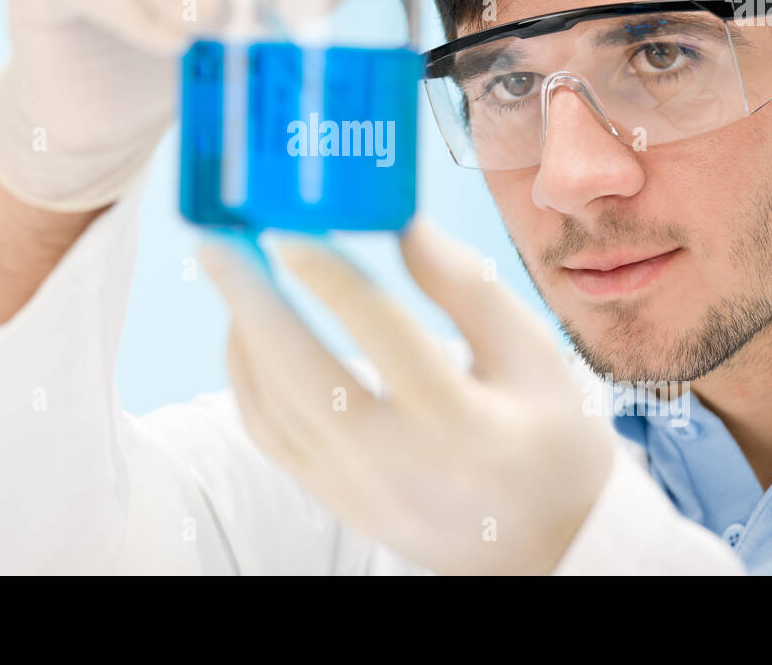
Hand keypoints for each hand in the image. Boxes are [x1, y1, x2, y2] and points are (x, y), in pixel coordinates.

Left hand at [198, 218, 614, 575]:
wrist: (551, 549)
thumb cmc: (551, 439)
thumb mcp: (535, 356)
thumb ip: (468, 288)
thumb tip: (402, 222)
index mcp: (464, 424)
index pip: (386, 337)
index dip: (331, 278)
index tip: (290, 226)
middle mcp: (402, 465)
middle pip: (305, 379)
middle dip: (253, 305)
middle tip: (219, 242)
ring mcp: (360, 493)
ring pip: (275, 410)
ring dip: (243, 335)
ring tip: (231, 271)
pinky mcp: (336, 502)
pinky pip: (271, 437)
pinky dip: (246, 379)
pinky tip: (246, 329)